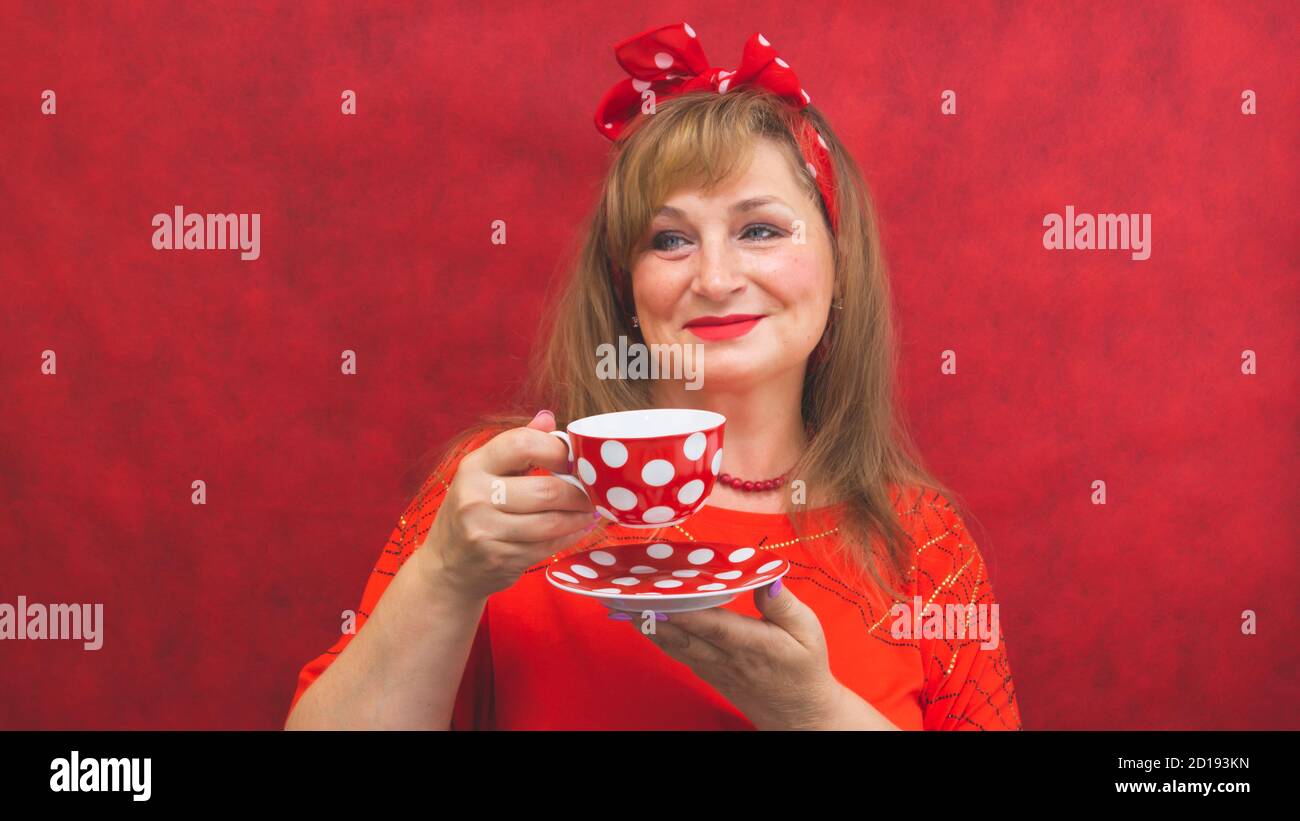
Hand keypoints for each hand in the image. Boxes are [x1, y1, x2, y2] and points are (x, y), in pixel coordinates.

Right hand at [420, 410, 598, 599]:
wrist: (445, 567)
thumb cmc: (471, 511)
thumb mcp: (483, 473)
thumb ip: (516, 445)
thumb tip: (548, 418)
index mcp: (473, 466)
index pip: (521, 444)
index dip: (556, 449)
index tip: (574, 458)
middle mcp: (475, 497)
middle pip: (546, 490)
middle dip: (579, 491)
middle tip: (593, 490)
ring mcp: (486, 532)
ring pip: (551, 522)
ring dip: (580, 516)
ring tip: (591, 509)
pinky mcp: (500, 560)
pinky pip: (548, 546)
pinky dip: (570, 536)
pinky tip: (579, 528)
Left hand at [624, 579, 845, 729]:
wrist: (800, 714)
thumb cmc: (805, 667)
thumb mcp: (808, 631)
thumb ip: (783, 605)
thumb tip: (767, 577)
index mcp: (752, 644)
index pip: (712, 625)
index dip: (684, 610)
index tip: (658, 594)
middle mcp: (727, 658)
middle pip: (682, 634)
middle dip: (651, 613)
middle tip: (624, 592)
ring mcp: (714, 668)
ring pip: (674, 645)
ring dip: (647, 624)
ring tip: (621, 603)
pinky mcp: (708, 673)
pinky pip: (678, 653)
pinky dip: (657, 636)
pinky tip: (642, 621)